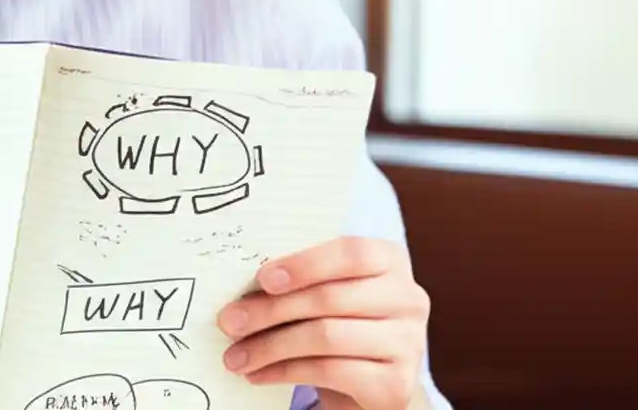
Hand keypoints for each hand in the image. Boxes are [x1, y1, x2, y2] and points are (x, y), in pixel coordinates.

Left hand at [216, 237, 430, 409]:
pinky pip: (331, 372)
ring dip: (270, 346)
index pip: (351, 253)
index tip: (262, 278)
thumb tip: (240, 289)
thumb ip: (297, 280)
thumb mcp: (323, 293)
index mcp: (390, 261)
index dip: (305, 264)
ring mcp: (408, 343)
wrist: (369, 380)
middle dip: (270, 310)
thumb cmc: (338, 322)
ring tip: (235, 356)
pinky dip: (285, 372)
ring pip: (326, 336)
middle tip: (229, 321)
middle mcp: (408, 298)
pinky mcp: (396, 384)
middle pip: (330, 298)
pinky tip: (259, 374)